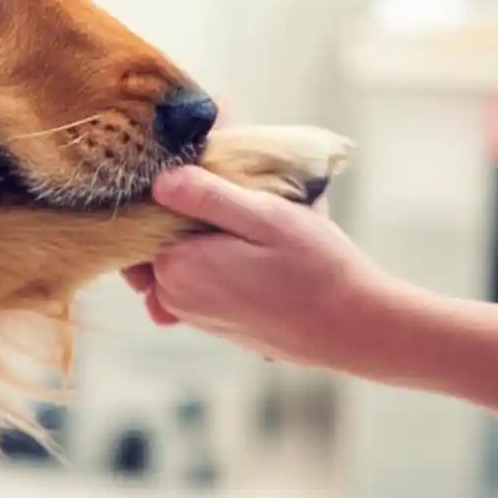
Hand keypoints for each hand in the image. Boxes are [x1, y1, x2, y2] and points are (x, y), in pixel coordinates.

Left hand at [126, 166, 405, 371]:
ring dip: (197, 237)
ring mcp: (191, 314)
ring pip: (174, 258)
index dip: (167, 186)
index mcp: (176, 266)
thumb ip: (207, 197)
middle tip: (229, 190)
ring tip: (245, 220)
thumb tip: (160, 180)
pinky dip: (209, 261)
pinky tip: (248, 251)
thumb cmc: (315, 267)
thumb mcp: (265, 216)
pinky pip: (192, 281)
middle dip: (180, 212)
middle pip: (154, 236)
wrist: (354, 327)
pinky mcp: (212, 322)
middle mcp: (172, 296)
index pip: (142, 213)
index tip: (201, 170)